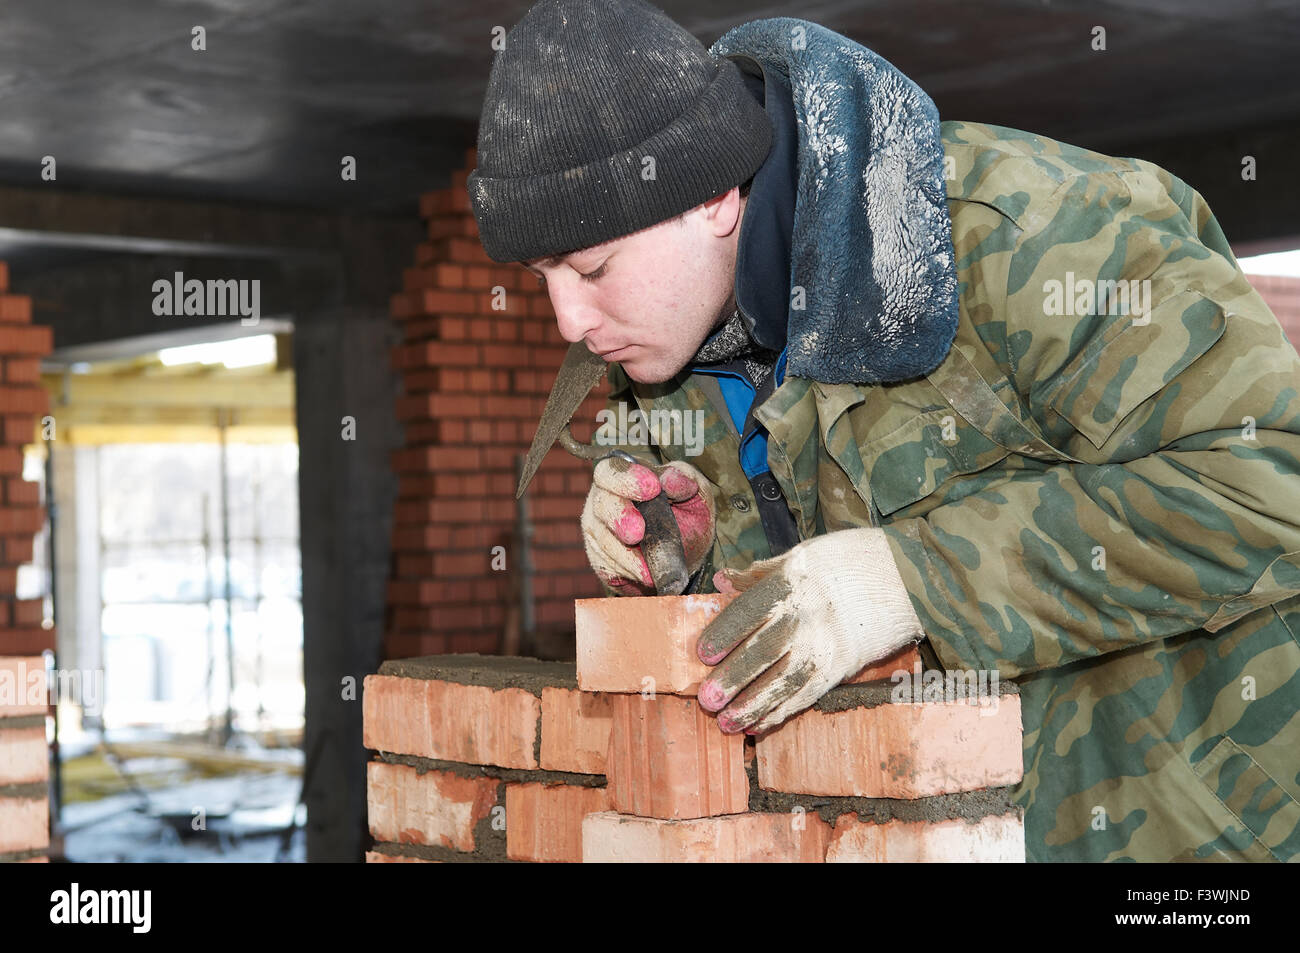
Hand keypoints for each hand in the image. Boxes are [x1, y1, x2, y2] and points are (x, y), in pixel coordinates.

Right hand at [581, 456, 715, 594]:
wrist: (686, 554)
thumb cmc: (688, 515)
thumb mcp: (696, 493)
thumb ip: (686, 480)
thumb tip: (670, 478)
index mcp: (624, 475)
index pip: (612, 469)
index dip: (627, 478)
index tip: (652, 488)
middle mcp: (604, 499)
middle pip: (602, 504)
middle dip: (620, 518)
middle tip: (637, 533)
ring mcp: (598, 529)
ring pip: (603, 539)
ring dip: (626, 554)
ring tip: (649, 567)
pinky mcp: (599, 558)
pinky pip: (606, 565)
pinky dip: (627, 571)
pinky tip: (646, 576)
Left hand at [695, 527, 923, 732]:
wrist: (910, 576)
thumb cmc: (851, 559)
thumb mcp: (804, 554)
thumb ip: (761, 571)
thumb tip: (722, 581)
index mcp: (793, 580)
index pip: (750, 609)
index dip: (725, 633)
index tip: (703, 654)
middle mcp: (809, 613)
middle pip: (765, 650)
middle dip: (734, 678)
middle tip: (707, 700)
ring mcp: (828, 642)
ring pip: (785, 679)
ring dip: (754, 705)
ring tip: (727, 724)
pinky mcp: (845, 665)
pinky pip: (809, 693)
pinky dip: (783, 711)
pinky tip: (760, 724)